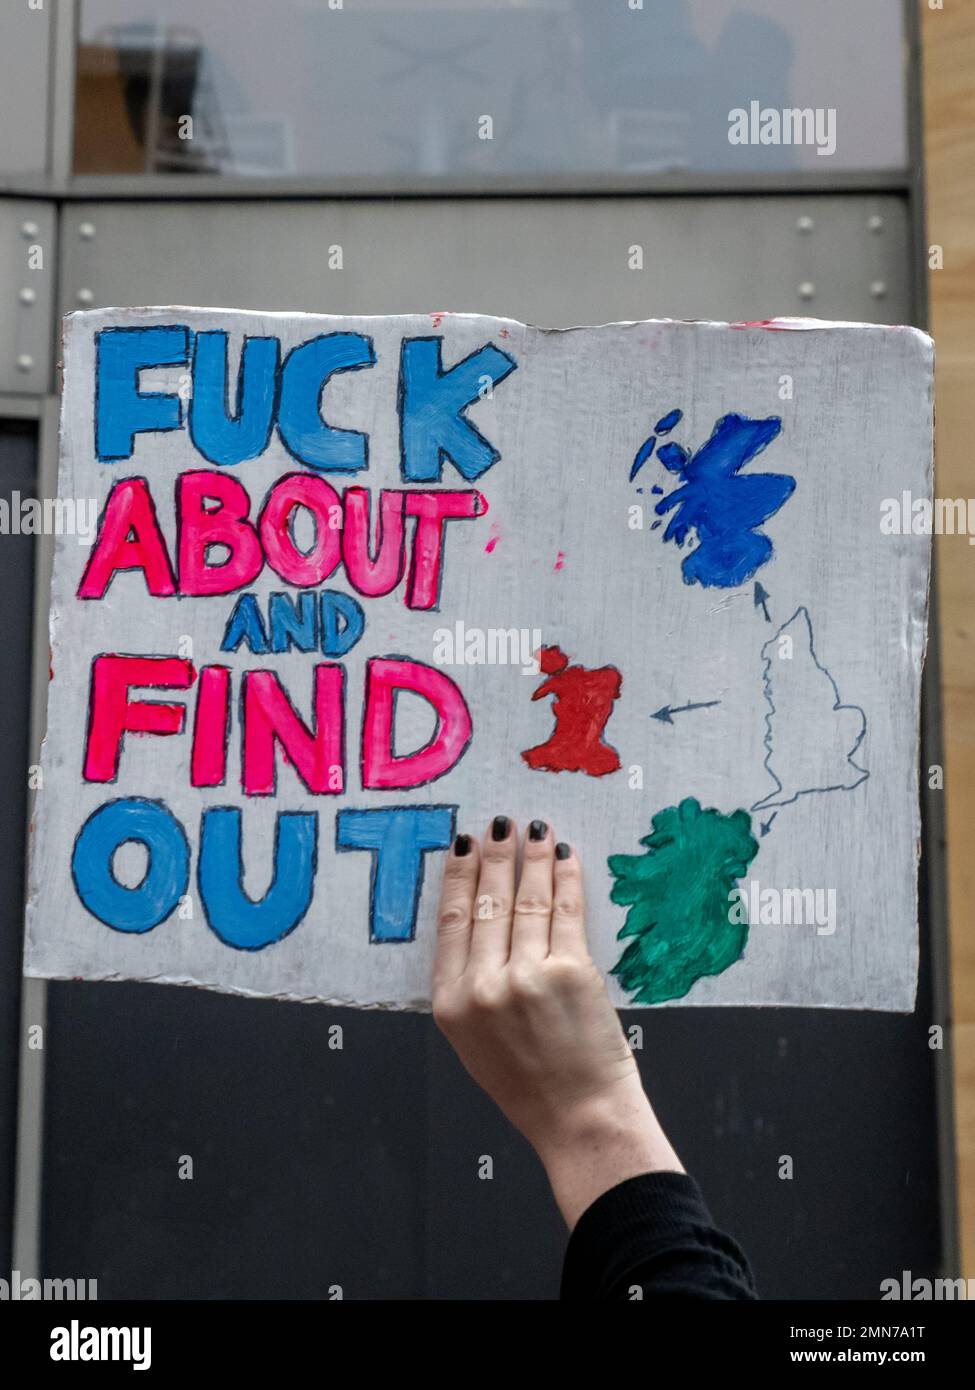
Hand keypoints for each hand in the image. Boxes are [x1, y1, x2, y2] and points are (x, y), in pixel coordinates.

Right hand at [432, 815, 683, 1227]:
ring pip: (527, 899)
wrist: (579, 1118)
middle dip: (495, 855)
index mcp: (451, 1004)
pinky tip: (565, 856)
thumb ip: (467, 984)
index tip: (462, 843)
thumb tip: (477, 913)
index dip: (457, 875)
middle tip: (500, 823)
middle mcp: (483, 986)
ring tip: (536, 829)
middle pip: (487, 902)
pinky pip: (566, 912)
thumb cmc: (529, 1084)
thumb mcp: (473, 1040)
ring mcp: (528, 977)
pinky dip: (566, 878)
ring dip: (532, 857)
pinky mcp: (572, 972)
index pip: (451, 920)